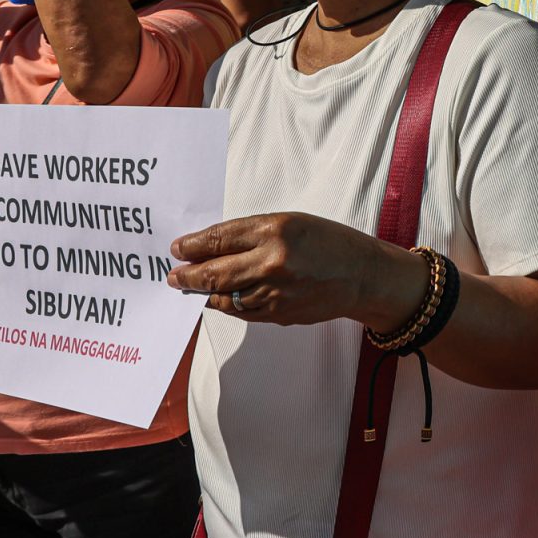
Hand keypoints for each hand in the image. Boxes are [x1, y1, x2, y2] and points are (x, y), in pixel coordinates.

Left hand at [167, 212, 425, 330]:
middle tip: (173, 275)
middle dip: (188, 274)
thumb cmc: (330, 243)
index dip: (194, 245)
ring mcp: (275, 293)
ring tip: (189, 287)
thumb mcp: (292, 223)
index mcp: (277, 231)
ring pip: (223, 296)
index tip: (178, 248)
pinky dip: (226, 303)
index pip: (221, 238)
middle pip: (214, 272)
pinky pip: (241, 310)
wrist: (364, 276)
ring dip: (203, 292)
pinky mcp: (278, 314)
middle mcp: (273, 262)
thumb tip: (212, 247)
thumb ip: (252, 234)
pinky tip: (220, 297)